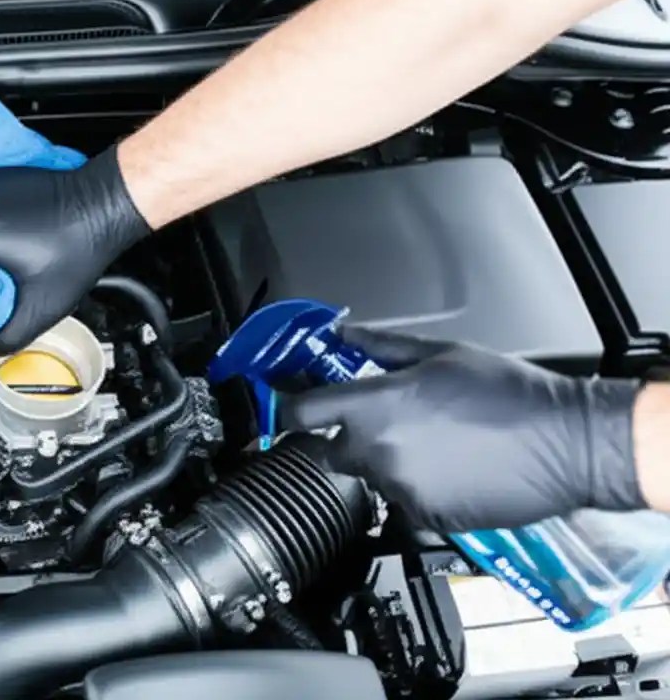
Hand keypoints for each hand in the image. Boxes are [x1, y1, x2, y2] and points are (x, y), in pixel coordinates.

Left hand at [283, 327, 645, 532]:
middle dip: (349, 437)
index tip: (288, 406)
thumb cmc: (507, 391)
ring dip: (388, 462)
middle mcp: (377, 451)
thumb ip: (381, 347)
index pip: (303, 412)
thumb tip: (342, 335)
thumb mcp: (440, 353)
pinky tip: (451, 468)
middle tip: (387, 423)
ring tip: (435, 444)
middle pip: (332, 450)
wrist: (564, 444)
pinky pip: (404, 502)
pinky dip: (418, 488)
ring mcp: (399, 488)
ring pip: (371, 477)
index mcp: (375, 406)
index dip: (291, 407)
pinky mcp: (425, 517)